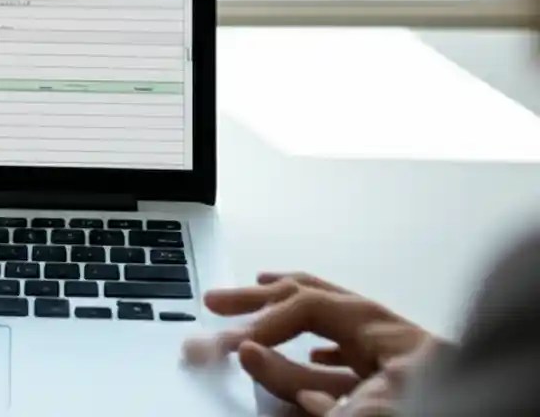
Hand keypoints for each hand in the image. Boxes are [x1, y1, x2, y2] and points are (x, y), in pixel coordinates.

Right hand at [182, 272, 438, 407]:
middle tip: (215, 300)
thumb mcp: (361, 411)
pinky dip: (320, 350)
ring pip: (329, 322)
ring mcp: (391, 359)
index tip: (231, 348)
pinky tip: (310, 357)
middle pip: (313, 298)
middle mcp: (386, 336)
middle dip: (259, 299)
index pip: (307, 306)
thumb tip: (253, 357)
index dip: (263, 323)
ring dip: (285, 313)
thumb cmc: (434, 405)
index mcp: (381, 330)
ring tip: (254, 296)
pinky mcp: (394, 390)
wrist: (487, 414)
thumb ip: (302, 385)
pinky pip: (350, 357)